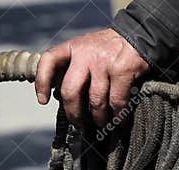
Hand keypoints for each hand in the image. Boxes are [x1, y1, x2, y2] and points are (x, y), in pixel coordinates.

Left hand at [35, 28, 149, 127]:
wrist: (136, 36)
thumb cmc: (109, 48)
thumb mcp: (86, 48)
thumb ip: (75, 65)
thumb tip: (67, 97)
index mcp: (72, 48)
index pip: (48, 62)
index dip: (42, 83)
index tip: (43, 101)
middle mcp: (85, 55)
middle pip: (71, 90)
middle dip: (73, 113)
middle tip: (78, 124)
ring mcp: (104, 64)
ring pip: (96, 101)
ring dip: (99, 118)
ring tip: (101, 124)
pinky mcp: (122, 72)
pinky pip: (117, 101)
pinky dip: (118, 116)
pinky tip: (119, 121)